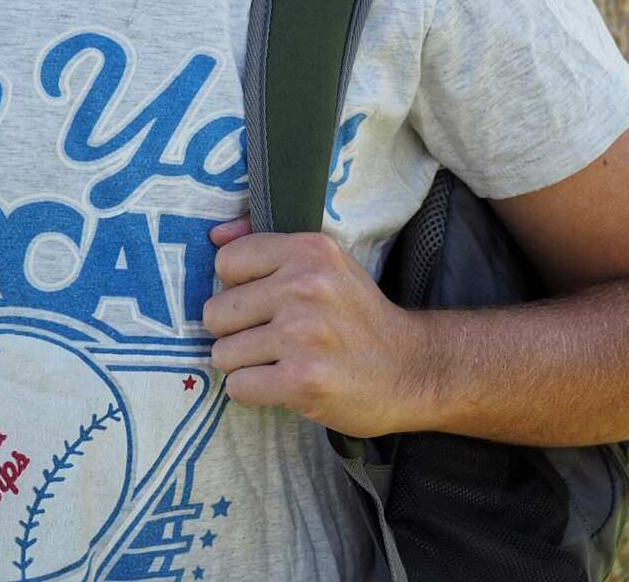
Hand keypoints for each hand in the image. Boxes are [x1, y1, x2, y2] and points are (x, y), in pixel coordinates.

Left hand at [202, 214, 438, 439]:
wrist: (413, 370)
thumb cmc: (358, 317)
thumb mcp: (326, 264)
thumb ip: (268, 246)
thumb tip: (214, 235)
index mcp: (309, 251)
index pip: (227, 262)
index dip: (238, 288)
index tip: (265, 303)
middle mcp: (304, 287)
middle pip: (216, 312)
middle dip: (236, 332)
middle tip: (272, 339)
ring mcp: (303, 335)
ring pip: (223, 354)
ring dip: (245, 365)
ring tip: (280, 362)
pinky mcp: (302, 381)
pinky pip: (238, 387)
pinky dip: (254, 392)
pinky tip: (283, 385)